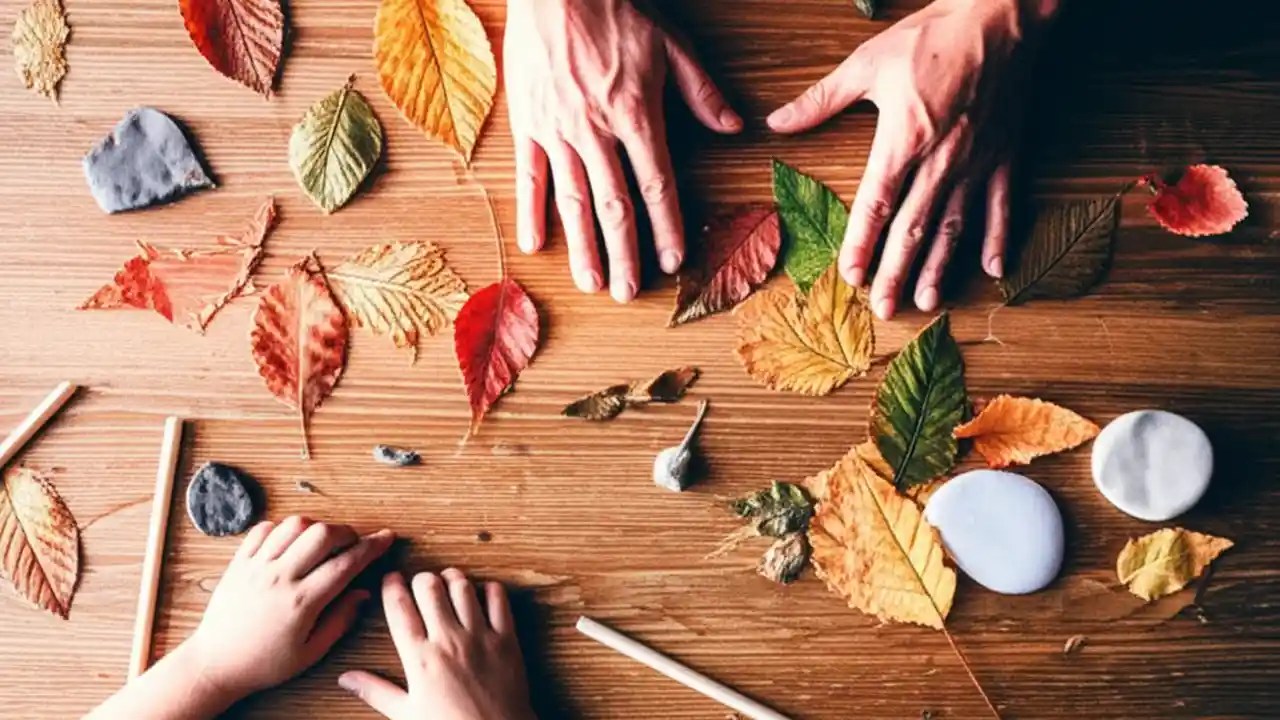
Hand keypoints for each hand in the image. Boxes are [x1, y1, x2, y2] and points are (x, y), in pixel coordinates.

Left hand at [186, 517, 394, 698]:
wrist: (215, 664)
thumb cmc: (263, 663)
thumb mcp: (310, 652)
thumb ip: (340, 620)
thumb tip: (363, 594)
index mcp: (301, 602)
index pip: (346, 563)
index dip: (372, 546)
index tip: (386, 538)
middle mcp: (279, 577)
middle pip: (322, 533)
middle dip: (346, 531)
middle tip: (351, 544)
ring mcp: (256, 566)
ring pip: (294, 524)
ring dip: (315, 527)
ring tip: (320, 543)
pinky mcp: (238, 562)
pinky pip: (263, 529)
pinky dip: (282, 528)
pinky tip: (290, 543)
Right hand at [338, 570, 533, 719]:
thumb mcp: (406, 714)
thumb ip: (375, 691)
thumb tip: (345, 678)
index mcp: (420, 658)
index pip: (399, 608)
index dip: (391, 586)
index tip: (390, 580)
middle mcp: (448, 640)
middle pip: (428, 587)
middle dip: (420, 579)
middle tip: (419, 583)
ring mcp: (479, 637)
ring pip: (462, 586)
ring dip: (452, 578)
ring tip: (447, 582)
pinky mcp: (506, 639)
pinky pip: (499, 599)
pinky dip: (490, 589)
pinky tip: (482, 593)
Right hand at [504, 0, 742, 302]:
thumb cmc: (614, 9)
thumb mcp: (670, 45)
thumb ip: (701, 92)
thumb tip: (735, 129)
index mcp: (636, 116)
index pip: (656, 186)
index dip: (667, 227)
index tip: (674, 260)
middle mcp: (596, 132)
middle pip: (614, 206)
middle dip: (624, 253)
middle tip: (629, 291)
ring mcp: (557, 131)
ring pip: (572, 201)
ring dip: (583, 246)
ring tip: (591, 283)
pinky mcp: (527, 124)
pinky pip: (529, 176)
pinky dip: (530, 212)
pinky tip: (534, 245)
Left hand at [769, 0, 1057, 318]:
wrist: (1002, 15)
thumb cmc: (933, 36)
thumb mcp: (867, 62)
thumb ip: (820, 100)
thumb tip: (776, 122)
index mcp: (903, 139)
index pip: (876, 204)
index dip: (861, 244)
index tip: (849, 276)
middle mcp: (941, 159)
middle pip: (913, 228)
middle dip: (896, 272)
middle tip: (883, 308)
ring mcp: (977, 161)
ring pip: (954, 226)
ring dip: (940, 266)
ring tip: (927, 301)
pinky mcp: (1005, 155)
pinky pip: (1002, 205)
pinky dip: (999, 238)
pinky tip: (993, 270)